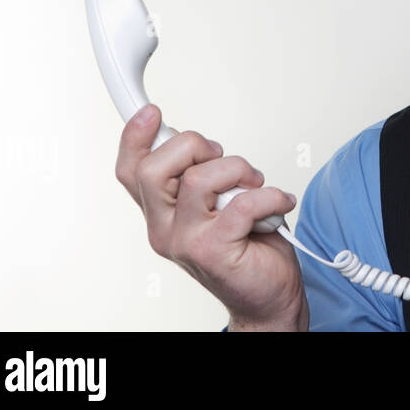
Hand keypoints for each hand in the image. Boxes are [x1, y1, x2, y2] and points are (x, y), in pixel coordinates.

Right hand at [114, 103, 307, 330]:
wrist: (268, 298)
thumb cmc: (248, 247)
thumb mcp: (219, 203)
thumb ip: (204, 178)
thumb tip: (201, 146)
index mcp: (161, 212)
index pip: (130, 171)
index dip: (134, 138)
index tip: (151, 111)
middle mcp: (163, 228)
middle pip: (154, 168)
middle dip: (194, 146)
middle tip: (223, 159)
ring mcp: (185, 241)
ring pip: (198, 179)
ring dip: (239, 169)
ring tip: (256, 184)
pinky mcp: (213, 251)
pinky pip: (241, 204)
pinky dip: (269, 195)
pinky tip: (279, 202)